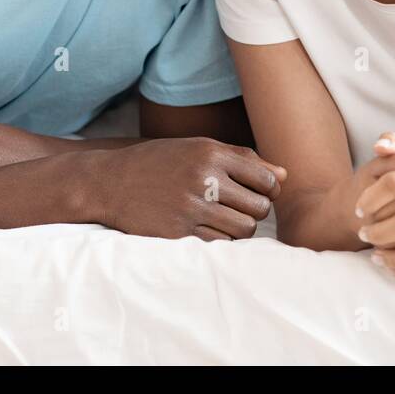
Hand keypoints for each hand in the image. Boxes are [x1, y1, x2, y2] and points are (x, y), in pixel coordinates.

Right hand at [100, 137, 287, 240]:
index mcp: (211, 153)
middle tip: (240, 208)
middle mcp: (203, 178)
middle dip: (256, 211)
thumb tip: (284, 176)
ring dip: (241, 229)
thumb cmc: (161, 162)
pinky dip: (221, 240)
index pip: (265, 179)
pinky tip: (208, 229)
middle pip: (258, 208)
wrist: (110, 182)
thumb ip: (243, 160)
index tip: (259, 192)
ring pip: (243, 230)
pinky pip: (220, 245)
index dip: (269, 190)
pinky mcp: (177, 232)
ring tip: (225, 220)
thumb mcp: (198, 149)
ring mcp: (190, 207)